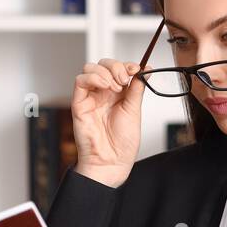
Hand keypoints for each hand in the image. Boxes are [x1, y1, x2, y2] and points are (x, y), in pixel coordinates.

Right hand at [71, 58, 145, 187]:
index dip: (127, 65)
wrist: (112, 161)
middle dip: (116, 66)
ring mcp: (91, 97)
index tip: (137, 69)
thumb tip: (147, 69)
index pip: (118, 69)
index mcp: (118, 94)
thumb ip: (137, 88)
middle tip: (125, 79)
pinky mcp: (79, 103)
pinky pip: (80, 81)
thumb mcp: (135, 110)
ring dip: (105, 72)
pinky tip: (106, 86)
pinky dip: (94, 77)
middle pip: (103, 64)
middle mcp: (103, 93)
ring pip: (90, 68)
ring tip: (116, 87)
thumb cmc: (122, 142)